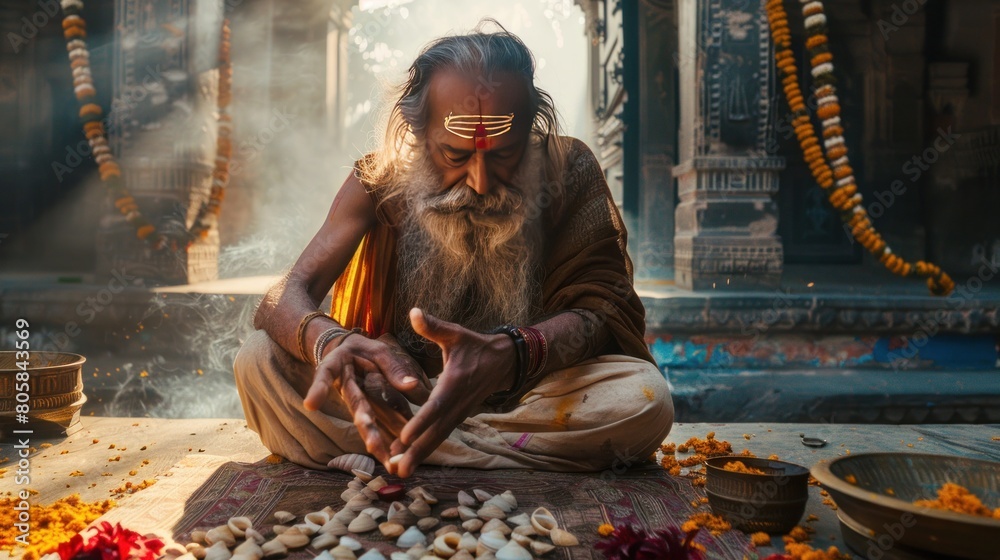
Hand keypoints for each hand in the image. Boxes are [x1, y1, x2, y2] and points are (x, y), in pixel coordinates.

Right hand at [304, 331, 431, 467]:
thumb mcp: (375, 349)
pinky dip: (387, 440)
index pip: (325, 375)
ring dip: (377, 442)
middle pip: (354, 406)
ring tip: (388, 461)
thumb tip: (412, 385)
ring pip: (365, 421)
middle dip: (366, 427)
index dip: (319, 388)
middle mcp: (344, 388)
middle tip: (373, 446)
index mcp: (336, 367)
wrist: (348, 353)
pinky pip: (378, 423)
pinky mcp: (365, 409)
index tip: (311, 404)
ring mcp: (354, 401)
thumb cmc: (361, 350)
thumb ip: (392, 367)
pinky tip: (396, 456)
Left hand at [391, 308, 517, 477]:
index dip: (420, 422)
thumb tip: (414, 311)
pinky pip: (440, 436)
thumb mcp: (456, 333)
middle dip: (416, 450)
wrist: (503, 361)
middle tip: (397, 468)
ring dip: (419, 455)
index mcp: (454, 383)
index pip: (435, 406)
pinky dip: (426, 449)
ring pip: (438, 438)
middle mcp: (457, 403)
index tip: (404, 437)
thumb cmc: (475, 346)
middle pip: (435, 431)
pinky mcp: (457, 417)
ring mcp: (458, 413)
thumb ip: (433, 326)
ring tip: (399, 472)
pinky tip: (410, 461)